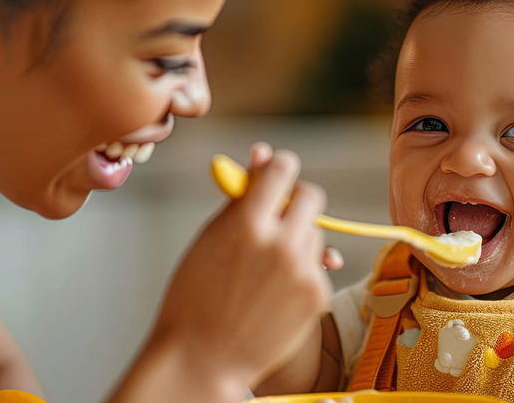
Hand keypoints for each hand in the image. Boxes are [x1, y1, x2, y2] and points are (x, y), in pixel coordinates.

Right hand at [125, 143, 332, 400]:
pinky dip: (301, 273)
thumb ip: (241, 197)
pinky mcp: (317, 296)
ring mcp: (303, 271)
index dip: (278, 167)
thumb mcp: (209, 238)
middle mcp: (280, 243)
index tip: (275, 173)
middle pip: (310, 197)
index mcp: (246, 223)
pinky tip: (273, 293)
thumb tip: (262, 154)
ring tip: (263, 269)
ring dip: (296, 240)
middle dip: (296, 201)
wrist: (203, 358)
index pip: (281, 169)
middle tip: (279, 215)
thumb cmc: (195, 297)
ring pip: (313, 234)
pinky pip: (317, 266)